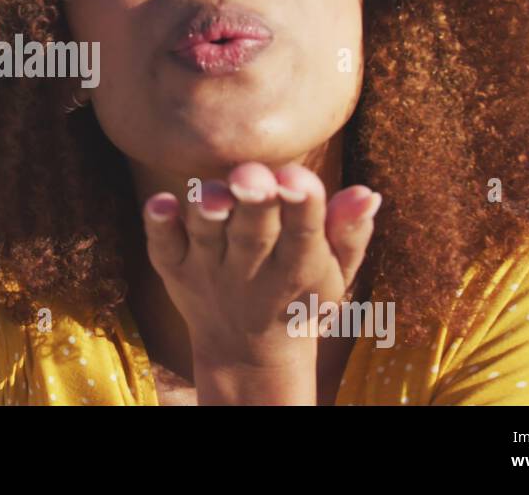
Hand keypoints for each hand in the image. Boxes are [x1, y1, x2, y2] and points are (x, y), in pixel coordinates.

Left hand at [140, 162, 379, 400]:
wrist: (248, 352)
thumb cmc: (300, 293)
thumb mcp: (336, 273)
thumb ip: (349, 233)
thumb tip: (368, 193)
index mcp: (298, 267)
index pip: (303, 232)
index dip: (301, 205)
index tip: (296, 179)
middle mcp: (250, 270)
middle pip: (252, 233)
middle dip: (253, 203)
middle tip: (250, 176)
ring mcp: (208, 269)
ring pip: (207, 236)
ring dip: (209, 212)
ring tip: (212, 192)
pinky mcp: (173, 268)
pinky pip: (163, 246)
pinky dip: (160, 227)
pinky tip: (160, 203)